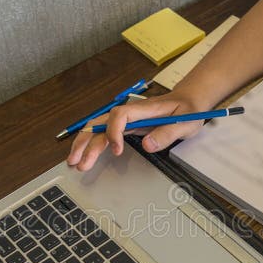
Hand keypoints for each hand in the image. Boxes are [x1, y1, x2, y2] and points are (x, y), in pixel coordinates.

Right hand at [67, 92, 204, 170]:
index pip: (120, 115)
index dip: (114, 132)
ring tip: (73, 162)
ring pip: (98, 128)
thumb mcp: (186, 122)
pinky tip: (84, 155)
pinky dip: (92, 144)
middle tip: (79, 162)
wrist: (189, 100)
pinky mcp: (126, 127)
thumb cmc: (188, 109)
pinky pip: (105, 134)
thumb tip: (148, 145)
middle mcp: (131, 113)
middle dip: (86, 141)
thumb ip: (168, 133)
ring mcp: (127, 120)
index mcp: (144, 109)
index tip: (116, 151)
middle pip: (100, 122)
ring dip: (84, 144)